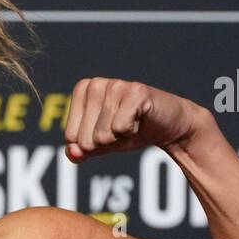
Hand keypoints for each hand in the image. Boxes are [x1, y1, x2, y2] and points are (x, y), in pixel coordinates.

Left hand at [63, 78, 205, 162]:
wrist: (168, 126)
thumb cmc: (130, 131)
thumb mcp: (100, 144)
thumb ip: (80, 150)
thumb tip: (72, 153)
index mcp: (81, 91)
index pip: (71, 137)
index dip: (92, 142)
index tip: (108, 129)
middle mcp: (95, 84)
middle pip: (85, 138)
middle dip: (106, 141)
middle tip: (122, 127)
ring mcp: (115, 85)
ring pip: (102, 135)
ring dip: (120, 136)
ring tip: (131, 121)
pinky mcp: (136, 91)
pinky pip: (120, 127)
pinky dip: (132, 131)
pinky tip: (140, 119)